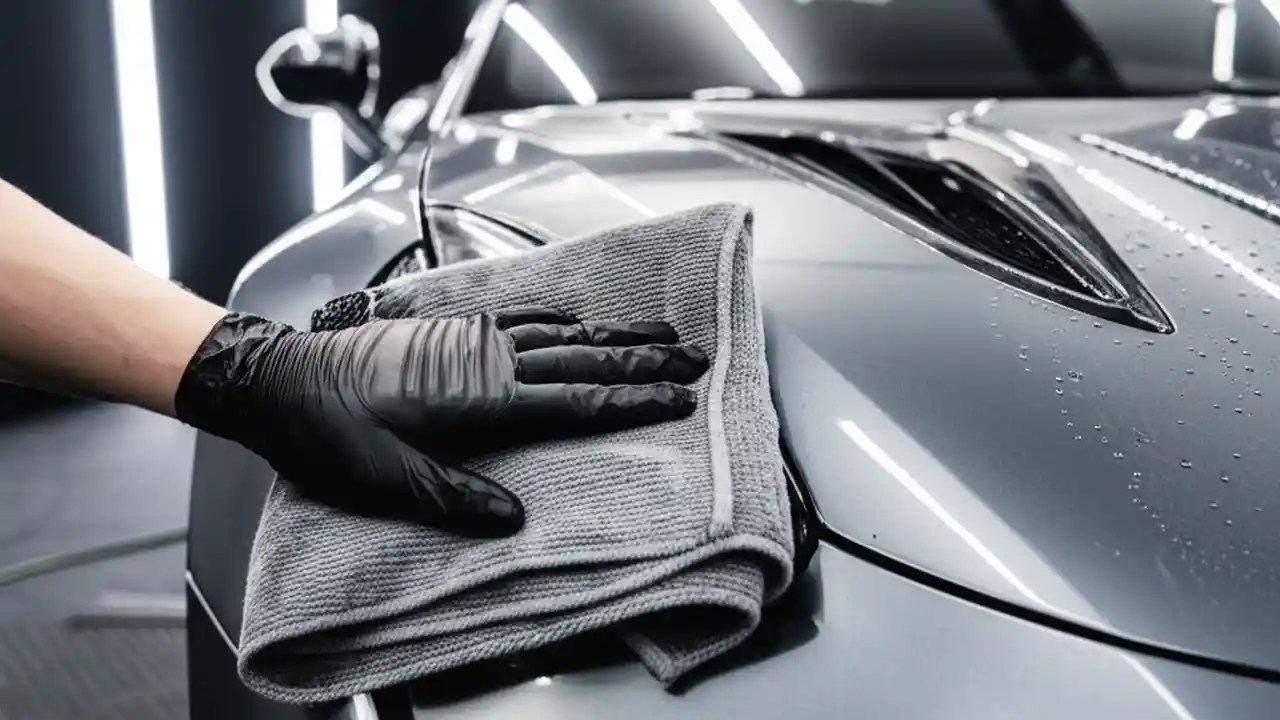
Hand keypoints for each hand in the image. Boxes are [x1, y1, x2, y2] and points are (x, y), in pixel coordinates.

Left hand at [174, 309, 707, 536]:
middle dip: (644, 359)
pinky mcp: (453, 330)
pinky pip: (522, 318)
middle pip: (585, 358)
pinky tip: (577, 319)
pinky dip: (561, 319)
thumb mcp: (390, 482)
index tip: (680, 398)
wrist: (281, 381)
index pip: (578, 400)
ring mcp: (472, 339)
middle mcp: (488, 361)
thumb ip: (456, 499)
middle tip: (695, 357)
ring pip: (562, 333)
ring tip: (658, 330)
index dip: (634, 399)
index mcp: (483, 400)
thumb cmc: (332, 435)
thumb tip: (515, 518)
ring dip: (614, 333)